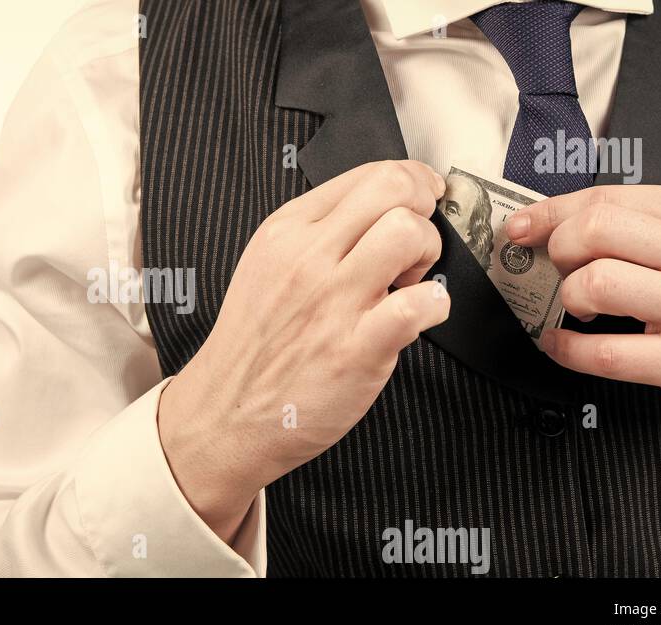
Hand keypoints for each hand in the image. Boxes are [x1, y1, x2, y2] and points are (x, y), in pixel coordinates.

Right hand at [157, 160, 448, 541]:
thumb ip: (317, 235)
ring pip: (409, 233)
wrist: (226, 413)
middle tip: (415, 245)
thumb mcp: (267, 267)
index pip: (368, 174)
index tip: (422, 198)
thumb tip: (379, 213)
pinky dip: (435, 306)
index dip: (411, 181)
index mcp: (286, 231)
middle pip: (393, 189)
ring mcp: (332, 302)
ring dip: (428, 254)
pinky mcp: (356, 348)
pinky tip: (417, 317)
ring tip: (408, 282)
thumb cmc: (255, 346)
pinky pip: (420, 304)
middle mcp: (307, 258)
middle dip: (423, 210)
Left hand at [508, 186, 660, 440]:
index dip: (551, 212)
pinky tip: (563, 344)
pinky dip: (566, 349)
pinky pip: (602, 352)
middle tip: (561, 270)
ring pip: (596, 283)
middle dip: (559, 250)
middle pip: (596, 229)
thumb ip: (645, 227)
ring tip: (579, 308)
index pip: (608, 198)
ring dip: (568, 298)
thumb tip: (558, 223)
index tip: (523, 227)